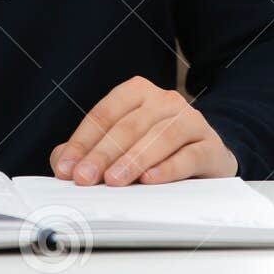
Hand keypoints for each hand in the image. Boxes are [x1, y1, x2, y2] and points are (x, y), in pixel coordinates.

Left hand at [51, 76, 238, 185]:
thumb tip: (62, 163)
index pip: (104, 114)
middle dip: (102, 154)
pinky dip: (168, 168)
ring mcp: (190, 120)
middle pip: (128, 126)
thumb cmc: (155, 148)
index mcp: (137, 92)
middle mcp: (165, 100)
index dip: (82, 142)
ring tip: (113, 181)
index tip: (66, 169)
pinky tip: (150, 180)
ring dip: (132, 160)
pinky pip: (188, 155)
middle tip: (84, 178)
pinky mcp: (210, 145)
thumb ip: (89, 150)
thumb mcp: (120, 144)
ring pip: (158, 137)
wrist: (206, 155)